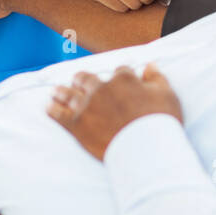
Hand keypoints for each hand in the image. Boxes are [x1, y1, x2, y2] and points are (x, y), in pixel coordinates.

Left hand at [46, 62, 183, 159]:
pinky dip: (53, 109)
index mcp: (124, 79)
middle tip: (79, 81)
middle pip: (87, 78)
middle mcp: (102, 88)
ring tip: (56, 91)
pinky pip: (59, 114)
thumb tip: (150, 66)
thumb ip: (157, 78)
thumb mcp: (167, 95)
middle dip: (83, 79)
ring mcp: (87, 106)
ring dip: (62, 91)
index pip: (120, 72)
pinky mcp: (77, 124)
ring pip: (69, 93)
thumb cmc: (160, 122)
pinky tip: (48, 107)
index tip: (119, 81)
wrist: (145, 149)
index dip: (120, 76)